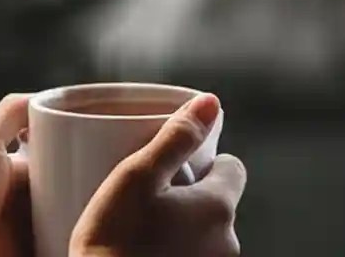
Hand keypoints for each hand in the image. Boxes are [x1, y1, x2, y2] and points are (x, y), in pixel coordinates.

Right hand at [70, 93, 246, 256]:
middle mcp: (227, 242)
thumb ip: (175, 137)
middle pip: (218, 203)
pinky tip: (144, 255)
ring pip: (204, 235)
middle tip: (149, 198)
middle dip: (190, 197)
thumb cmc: (112, 246)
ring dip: (182, 230)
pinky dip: (174, 254)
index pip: (233, 168)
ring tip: (141, 230)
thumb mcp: (135, 179)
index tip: (176, 167)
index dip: (207, 162)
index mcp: (218, 206)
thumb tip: (210, 102)